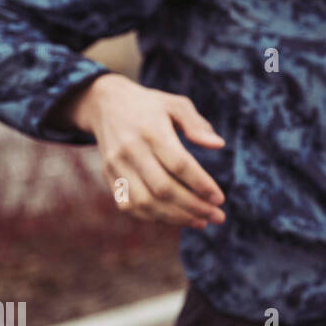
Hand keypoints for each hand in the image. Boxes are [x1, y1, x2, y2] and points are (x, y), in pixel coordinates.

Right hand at [66, 73, 226, 228]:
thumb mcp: (176, 104)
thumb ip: (197, 124)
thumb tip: (218, 145)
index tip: (220, 198)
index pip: (179, 164)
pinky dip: (153, 217)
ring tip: (202, 221)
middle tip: (218, 216)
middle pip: (163, 188)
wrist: (105, 104)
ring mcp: (116, 166)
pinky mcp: (109, 177)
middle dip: (193, 207)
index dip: (201, 184)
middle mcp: (131, 150)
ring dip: (176, 217)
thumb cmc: (151, 105)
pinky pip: (129, 205)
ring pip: (145, 202)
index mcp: (152, 130)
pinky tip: (177, 218)